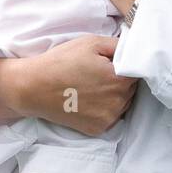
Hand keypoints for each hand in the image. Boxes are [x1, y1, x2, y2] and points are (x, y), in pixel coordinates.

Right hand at [10, 35, 135, 136]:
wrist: (33, 88)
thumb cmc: (61, 62)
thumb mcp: (90, 42)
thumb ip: (119, 45)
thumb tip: (134, 49)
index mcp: (120, 79)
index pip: (137, 71)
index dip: (124, 66)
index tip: (111, 63)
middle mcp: (119, 102)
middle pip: (131, 89)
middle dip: (120, 80)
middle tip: (97, 73)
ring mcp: (108, 118)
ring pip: (122, 104)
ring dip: (113, 96)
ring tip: (91, 87)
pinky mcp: (97, 129)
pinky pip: (110, 117)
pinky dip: (103, 110)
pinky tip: (87, 100)